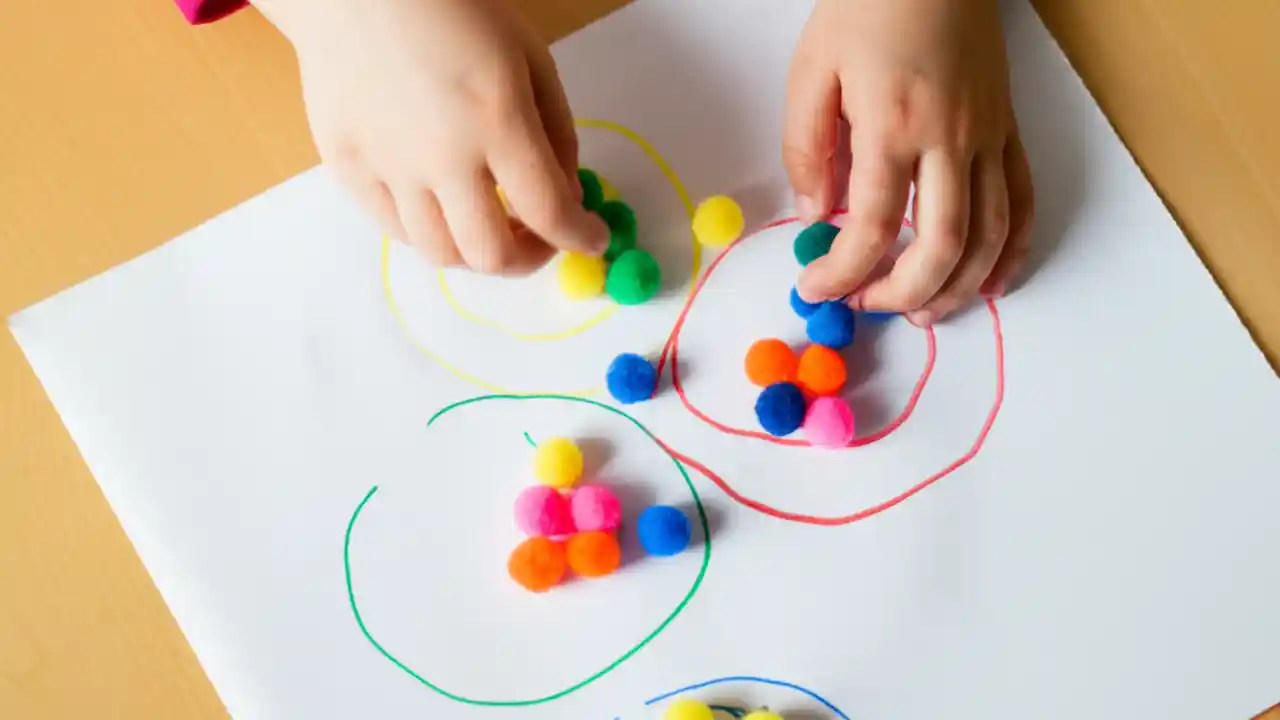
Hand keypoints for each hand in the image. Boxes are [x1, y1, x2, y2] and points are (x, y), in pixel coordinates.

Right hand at [257, 0, 607, 273]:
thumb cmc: (454, 10)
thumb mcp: (529, 58)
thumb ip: (556, 132)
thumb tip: (566, 195)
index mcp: (496, 120)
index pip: (549, 212)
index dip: (579, 237)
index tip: (591, 240)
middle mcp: (441, 156)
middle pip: (491, 254)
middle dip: (528, 258)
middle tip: (538, 239)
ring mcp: (387, 167)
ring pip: (440, 254)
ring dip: (477, 252)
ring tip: (489, 224)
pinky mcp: (347, 167)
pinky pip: (394, 230)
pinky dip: (429, 233)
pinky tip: (443, 209)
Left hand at [785, 0, 1033, 324]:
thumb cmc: (867, 7)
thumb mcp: (811, 71)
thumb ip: (808, 149)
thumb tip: (814, 216)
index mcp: (891, 126)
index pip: (869, 226)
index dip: (842, 273)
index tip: (816, 290)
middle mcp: (948, 139)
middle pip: (941, 245)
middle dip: (905, 293)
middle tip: (870, 307)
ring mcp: (987, 137)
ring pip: (990, 235)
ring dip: (959, 287)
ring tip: (926, 313)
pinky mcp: (1008, 130)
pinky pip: (1021, 201)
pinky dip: (1012, 250)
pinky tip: (990, 283)